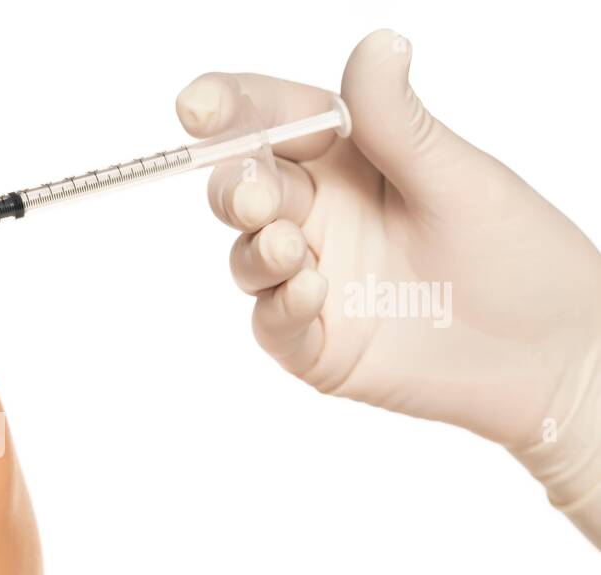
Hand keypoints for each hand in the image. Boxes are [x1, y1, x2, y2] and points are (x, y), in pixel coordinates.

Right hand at [176, 29, 600, 545]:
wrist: (553, 353)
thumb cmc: (518, 254)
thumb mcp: (459, 179)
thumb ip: (400, 125)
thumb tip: (375, 44)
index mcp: (352, 160)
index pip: (276, 121)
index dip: (231, 109)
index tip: (198, 107)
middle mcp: (322, 217)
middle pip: (246, 190)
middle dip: (236, 187)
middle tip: (256, 195)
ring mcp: (314, 282)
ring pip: (249, 258)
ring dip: (258, 249)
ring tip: (294, 249)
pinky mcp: (317, 344)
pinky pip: (273, 325)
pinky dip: (281, 308)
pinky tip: (312, 293)